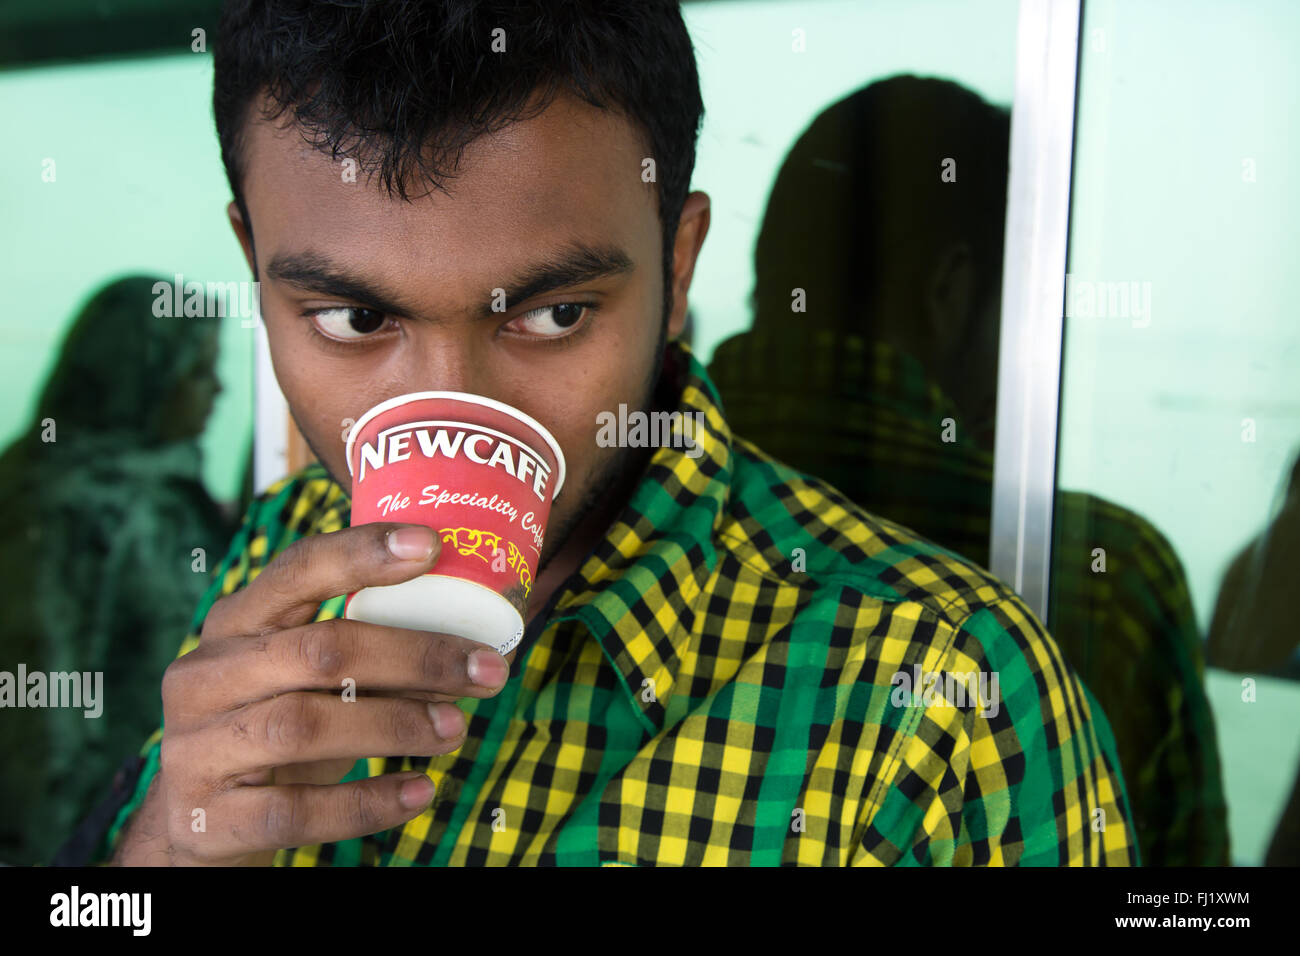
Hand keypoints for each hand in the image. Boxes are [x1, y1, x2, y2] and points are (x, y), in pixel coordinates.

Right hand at [124, 523, 510, 865]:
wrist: (190, 825)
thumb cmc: (272, 729)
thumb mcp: (310, 684)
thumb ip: (375, 661)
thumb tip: (470, 655)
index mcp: (234, 624)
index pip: (296, 569)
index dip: (362, 554)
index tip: (432, 544)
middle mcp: (205, 676)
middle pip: (319, 651)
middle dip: (415, 655)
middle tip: (486, 670)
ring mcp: (197, 747)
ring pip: (304, 726)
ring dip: (396, 726)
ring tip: (457, 730)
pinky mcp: (206, 818)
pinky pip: (296, 810)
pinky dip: (366, 802)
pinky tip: (419, 793)